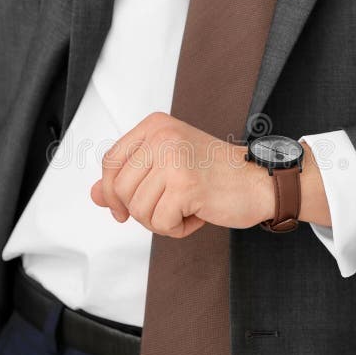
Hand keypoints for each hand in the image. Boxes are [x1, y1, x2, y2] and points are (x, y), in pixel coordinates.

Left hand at [90, 112, 274, 237]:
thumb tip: (94, 195)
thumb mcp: (167, 168)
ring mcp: (174, 158)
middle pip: (119, 189)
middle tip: (167, 211)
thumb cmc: (215, 175)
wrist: (261, 181)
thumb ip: (130, 178)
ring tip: (187, 210)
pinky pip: (161, 222)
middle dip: (139, 211)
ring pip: (139, 209)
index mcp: (155, 126)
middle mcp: (162, 136)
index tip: (123, 210)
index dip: (112, 192)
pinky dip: (177, 228)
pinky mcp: (186, 184)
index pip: (111, 162)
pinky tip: (198, 215)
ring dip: (161, 221)